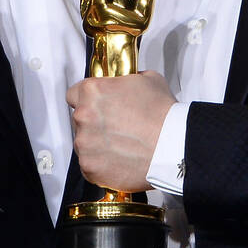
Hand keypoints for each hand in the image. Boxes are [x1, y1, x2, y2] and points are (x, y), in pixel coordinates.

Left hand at [66, 70, 175, 192]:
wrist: (173, 146)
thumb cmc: (163, 114)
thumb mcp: (148, 79)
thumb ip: (126, 80)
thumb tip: (124, 83)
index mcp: (93, 91)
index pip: (74, 93)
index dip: (87, 99)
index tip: (97, 105)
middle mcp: (83, 116)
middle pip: (79, 119)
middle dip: (94, 122)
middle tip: (116, 126)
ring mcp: (85, 144)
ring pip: (84, 143)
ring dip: (97, 144)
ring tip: (122, 145)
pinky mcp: (90, 168)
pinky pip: (90, 165)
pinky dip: (102, 164)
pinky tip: (121, 159)